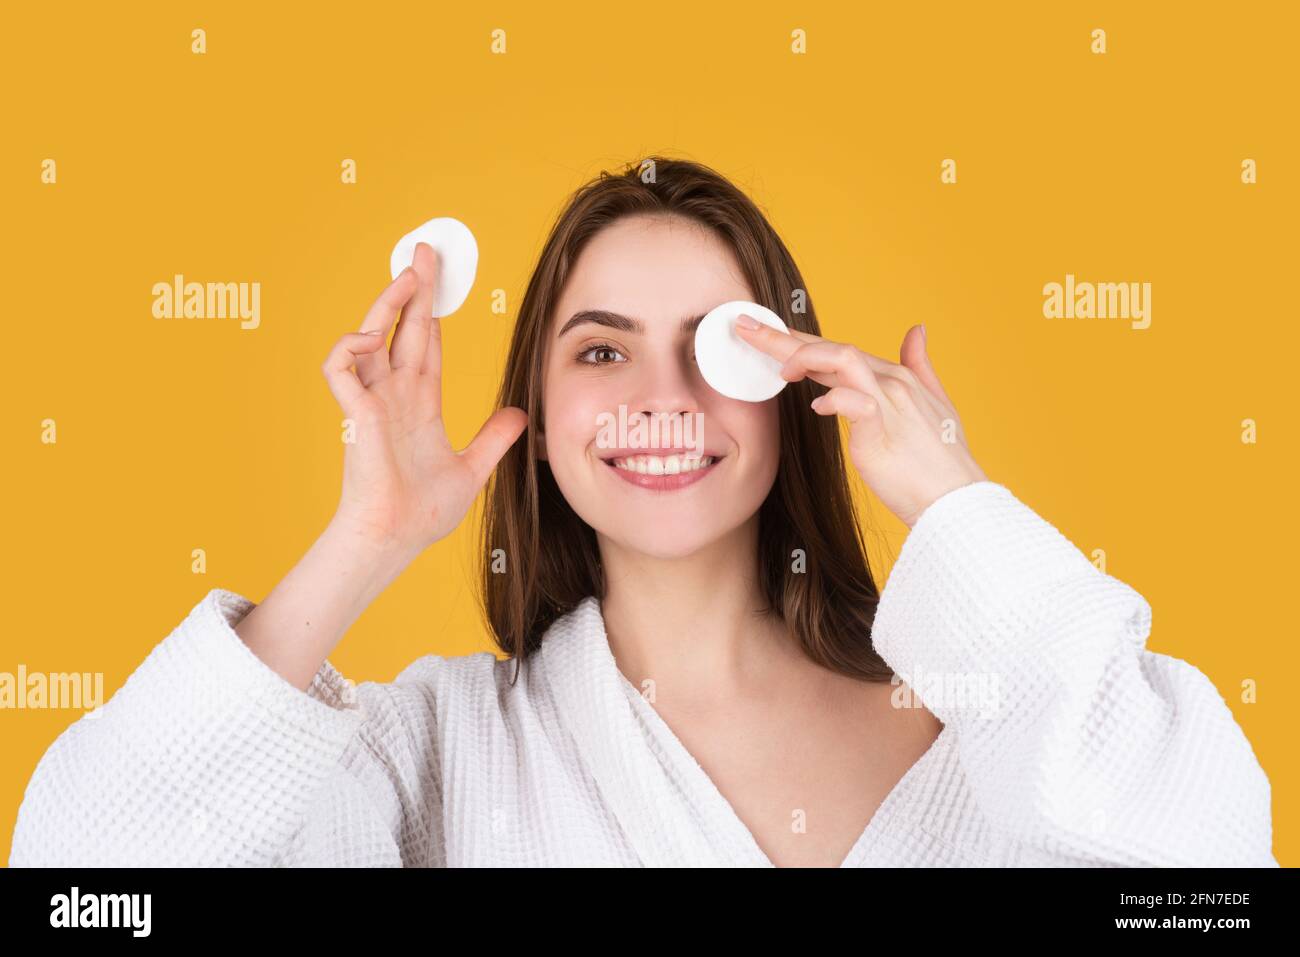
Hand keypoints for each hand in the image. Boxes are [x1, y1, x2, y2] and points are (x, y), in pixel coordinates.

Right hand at [321, 242, 527, 561]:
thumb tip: (522, 415)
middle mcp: (394, 396)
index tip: (440, 282)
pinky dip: (350, 346)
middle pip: (401, 328)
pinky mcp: (355, 414)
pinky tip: (373, 337)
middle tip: (426, 252)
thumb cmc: (421, 514)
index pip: (426, 345)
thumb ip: (494, 439)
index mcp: (419, 405)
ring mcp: (373, 402)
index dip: (432, 313)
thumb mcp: (472, 469)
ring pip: (369, 336)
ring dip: (386, 303)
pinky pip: (340, 366)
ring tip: (408, 275)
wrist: (396, 540)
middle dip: (413, 290)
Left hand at [735, 318, 986, 528]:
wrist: (957, 499)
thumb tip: (916, 330)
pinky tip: (816, 406)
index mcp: (895, 377)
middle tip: (744, 328)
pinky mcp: (882, 429)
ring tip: (778, 370)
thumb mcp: (935, 404)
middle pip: (830, 348)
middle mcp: (890, 382)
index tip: (763, 334)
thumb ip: (920, 366)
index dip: (799, 341)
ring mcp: (888, 402)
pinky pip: (853, 401)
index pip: (837, 351)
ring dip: (803, 357)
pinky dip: (832, 400)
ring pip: (841, 359)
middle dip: (782, 337)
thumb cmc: (941, 460)